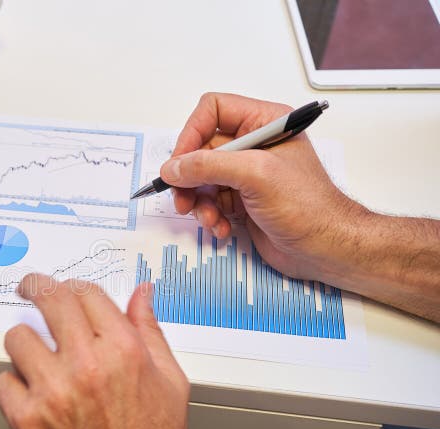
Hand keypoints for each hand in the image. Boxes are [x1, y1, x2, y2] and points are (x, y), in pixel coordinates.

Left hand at [0, 275, 200, 428]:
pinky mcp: (27, 420)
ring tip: (37, 360)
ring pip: (17, 337)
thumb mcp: (170, 383)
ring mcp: (54, 392)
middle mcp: (87, 365)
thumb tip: (141, 294)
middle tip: (29, 289)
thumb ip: (151, 331)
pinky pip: (3, 380)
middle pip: (48, 300)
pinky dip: (13, 386)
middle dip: (35, 288)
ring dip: (25, 345)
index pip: (85, 292)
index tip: (64, 291)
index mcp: (124, 351)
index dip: (72, 288)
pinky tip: (32, 396)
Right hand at [160, 92, 369, 283]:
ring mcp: (246, 174)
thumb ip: (209, 165)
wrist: (325, 248)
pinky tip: (222, 227)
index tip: (181, 162)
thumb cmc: (309, 207)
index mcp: (264, 123)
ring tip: (208, 218)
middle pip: (201, 149)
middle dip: (190, 177)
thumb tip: (174, 166)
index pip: (213, 111)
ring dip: (198, 201)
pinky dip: (209, 216)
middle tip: (183, 197)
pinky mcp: (242, 199)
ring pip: (201, 179)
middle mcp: (253, 145)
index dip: (192, 133)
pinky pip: (210, 201)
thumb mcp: (256, 175)